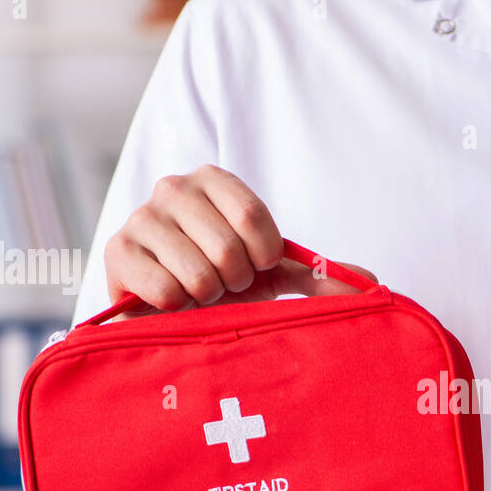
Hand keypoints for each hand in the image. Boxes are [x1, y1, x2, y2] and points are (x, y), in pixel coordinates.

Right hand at [104, 164, 373, 311]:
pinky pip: (164, 290)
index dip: (265, 259)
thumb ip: (316, 274)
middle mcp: (172, 188)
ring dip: (206, 297)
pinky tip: (169, 303)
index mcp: (214, 180)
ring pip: (197, 274)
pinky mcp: (116, 253)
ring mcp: (139, 218)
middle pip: (229, 249)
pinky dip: (176, 308)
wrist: (164, 309)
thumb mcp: (271, 274)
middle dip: (235, 283)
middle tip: (223, 286)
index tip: (256, 268)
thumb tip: (374, 285)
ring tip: (196, 293)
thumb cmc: (220, 282)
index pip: (257, 221)